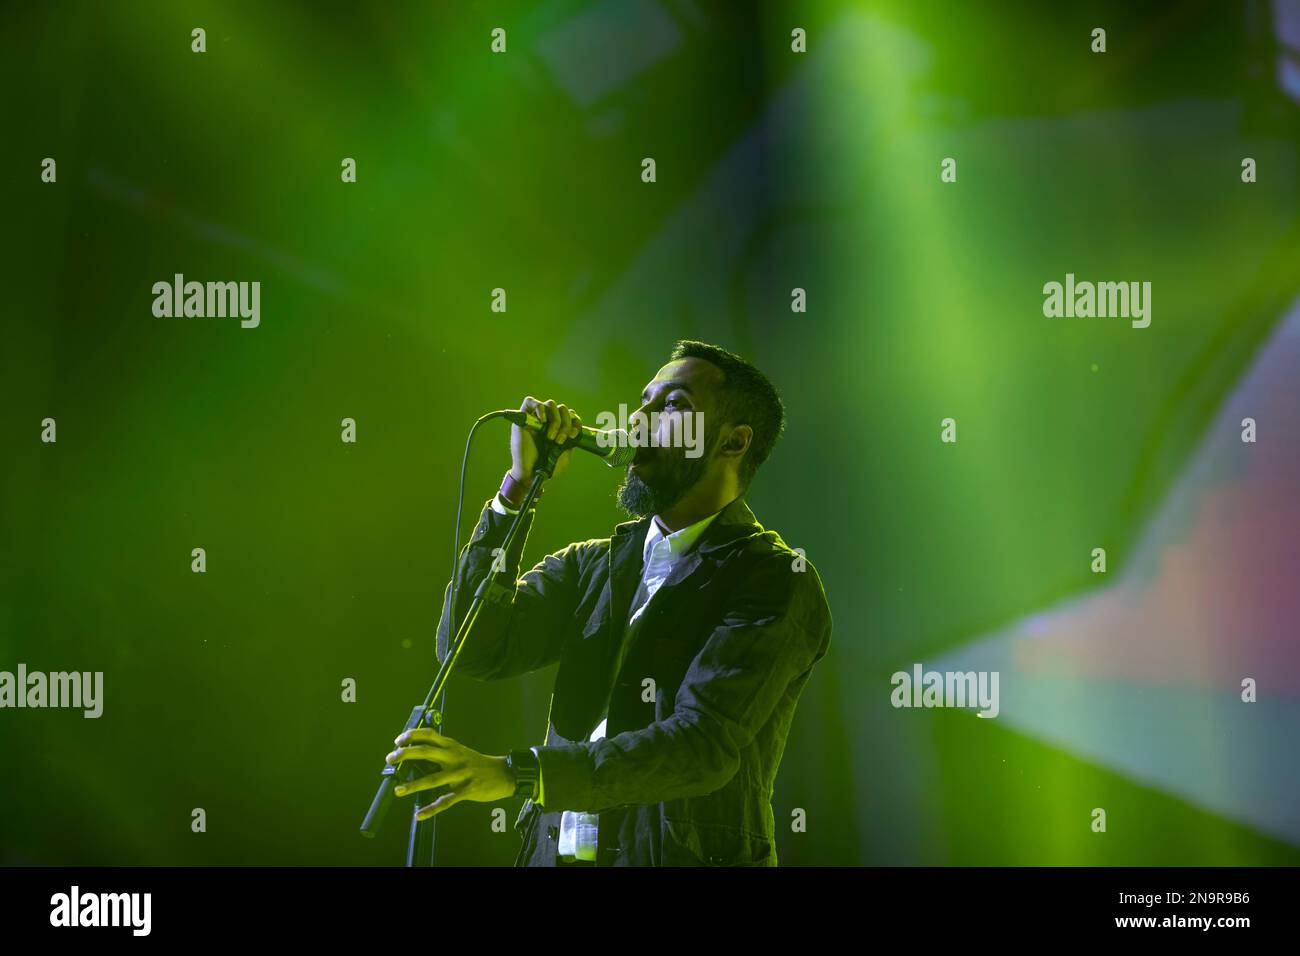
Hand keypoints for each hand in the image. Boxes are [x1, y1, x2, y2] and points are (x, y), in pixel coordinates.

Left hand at [386, 728, 515, 820]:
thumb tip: (417, 758)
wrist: (504, 774)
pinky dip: (431, 809)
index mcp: (452, 746)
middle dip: (406, 754)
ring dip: (413, 785)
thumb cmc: (478, 764)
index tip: (398, 740)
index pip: (430, 735)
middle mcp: (455, 757)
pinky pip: (446, 801)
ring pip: (433, 779)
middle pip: (427, 752)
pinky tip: (419, 814)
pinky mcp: (467, 789)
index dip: (412, 735)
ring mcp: (461, 773)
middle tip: (390, 758)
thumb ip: (442, 753)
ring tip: (398, 790)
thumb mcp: (461, 752)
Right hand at [509, 396, 583, 489]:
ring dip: (555, 420)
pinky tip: (542, 421)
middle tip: (560, 440)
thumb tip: (573, 430)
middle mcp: (548, 421)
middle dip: (565, 424)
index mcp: (560, 428)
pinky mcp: (523, 419)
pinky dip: (539, 408)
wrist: (531, 474)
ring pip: (551, 404)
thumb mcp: (564, 454)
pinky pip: (530, 401)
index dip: (575, 422)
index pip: (571, 415)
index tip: (573, 435)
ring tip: (550, 437)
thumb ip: (570, 442)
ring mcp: (536, 419)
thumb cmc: (546, 466)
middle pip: (562, 408)